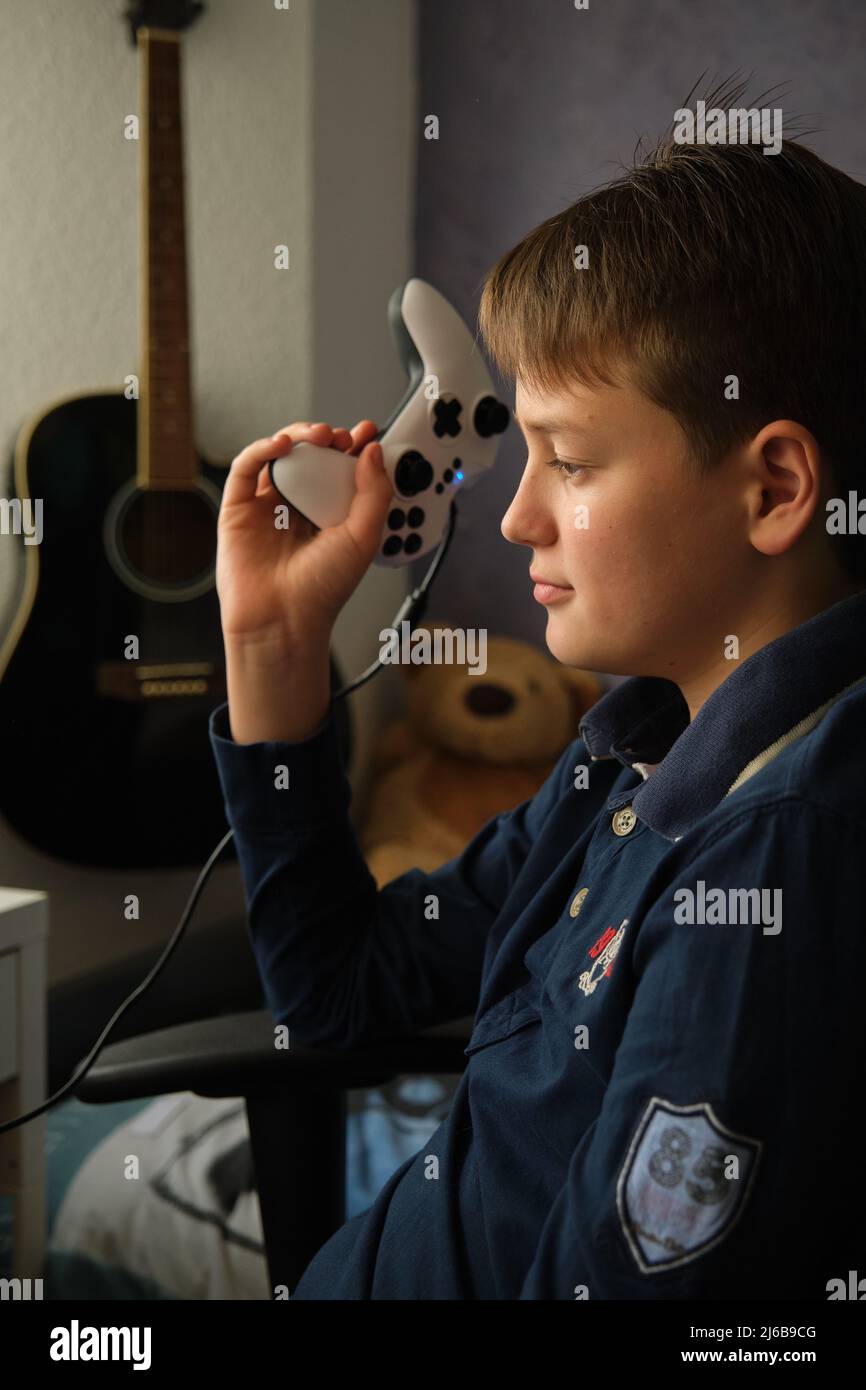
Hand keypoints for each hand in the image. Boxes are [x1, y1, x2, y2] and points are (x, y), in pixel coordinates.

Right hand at [216, 420, 391, 658]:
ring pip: (279, 457)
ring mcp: (267, 507)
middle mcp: (298, 509)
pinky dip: (262, 448)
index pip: (340, 471)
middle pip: (310, 458)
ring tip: (318, 436)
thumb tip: (372, 451)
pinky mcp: (238, 509)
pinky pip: (245, 468)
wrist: (285, 619)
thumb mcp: (364, 537)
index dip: (353, 448)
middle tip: (340, 436)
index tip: (368, 432)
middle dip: (327, 439)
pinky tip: (283, 445)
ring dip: (298, 436)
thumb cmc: (323, 589)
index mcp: (329, 515)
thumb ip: (374, 493)